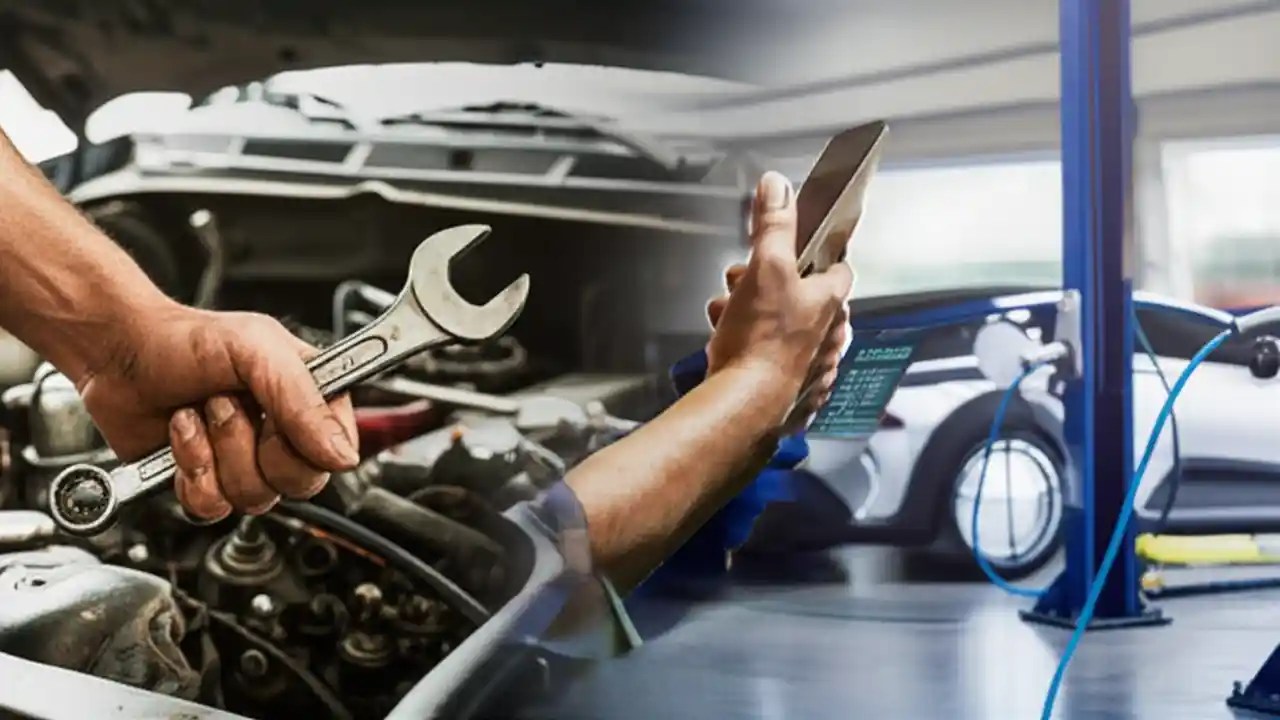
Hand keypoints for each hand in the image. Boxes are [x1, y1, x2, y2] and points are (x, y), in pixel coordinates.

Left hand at [77, 302, 357, 520]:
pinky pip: (213, 507)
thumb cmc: (186, 340)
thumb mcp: (257, 351)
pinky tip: (181, 436)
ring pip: (254, 497)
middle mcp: (283, 433)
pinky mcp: (206, 482)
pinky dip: (190, 470)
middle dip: (252, 445)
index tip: (275, 414)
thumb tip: (341, 455)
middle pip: (299, 482)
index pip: (338, 451)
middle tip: (226, 404)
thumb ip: (304, 401)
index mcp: (310, 398)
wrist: (120, 355)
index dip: (307, 442)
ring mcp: (244, 461)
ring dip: (215, 452)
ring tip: (198, 413)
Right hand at [705, 171, 852, 430]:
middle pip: (802, 297)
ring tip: (726, 318)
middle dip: (767, 286)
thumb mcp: (764, 268)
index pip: (837, 266)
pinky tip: (729, 349)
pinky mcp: (792, 393)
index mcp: (832, 301)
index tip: (791, 249)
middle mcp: (830, 336)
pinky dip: (752, 351)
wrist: (745, 407)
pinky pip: (773, 362)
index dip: (813, 254)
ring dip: (753, 317)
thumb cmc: (760, 340)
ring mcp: (813, 368)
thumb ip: (773, 225)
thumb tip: (778, 185)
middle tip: (740, 285)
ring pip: (783, 329)